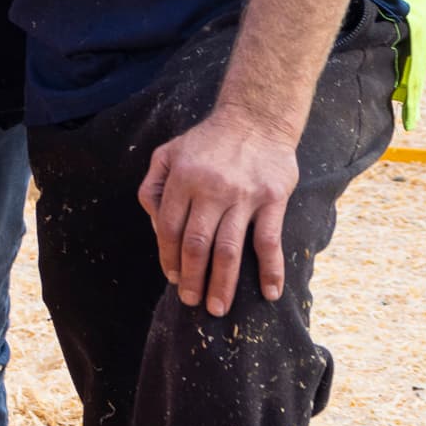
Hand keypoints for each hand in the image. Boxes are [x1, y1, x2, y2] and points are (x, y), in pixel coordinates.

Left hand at [138, 106, 299, 314]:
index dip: (168, 257)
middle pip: (196, 243)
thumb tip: (153, 224)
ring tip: (218, 307)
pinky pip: (269, 241)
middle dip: (192, 277)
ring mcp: (243, 196)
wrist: (256, 118)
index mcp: (181, 179)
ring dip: (223, 283)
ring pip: (229, 248)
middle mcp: (210, 189)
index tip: (173, 278)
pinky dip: (270, 269)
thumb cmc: (207, 141)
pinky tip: (270, 292)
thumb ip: (153, 186)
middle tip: (191, 301)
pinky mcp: (272, 199)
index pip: (168, 227)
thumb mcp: (168, 153)